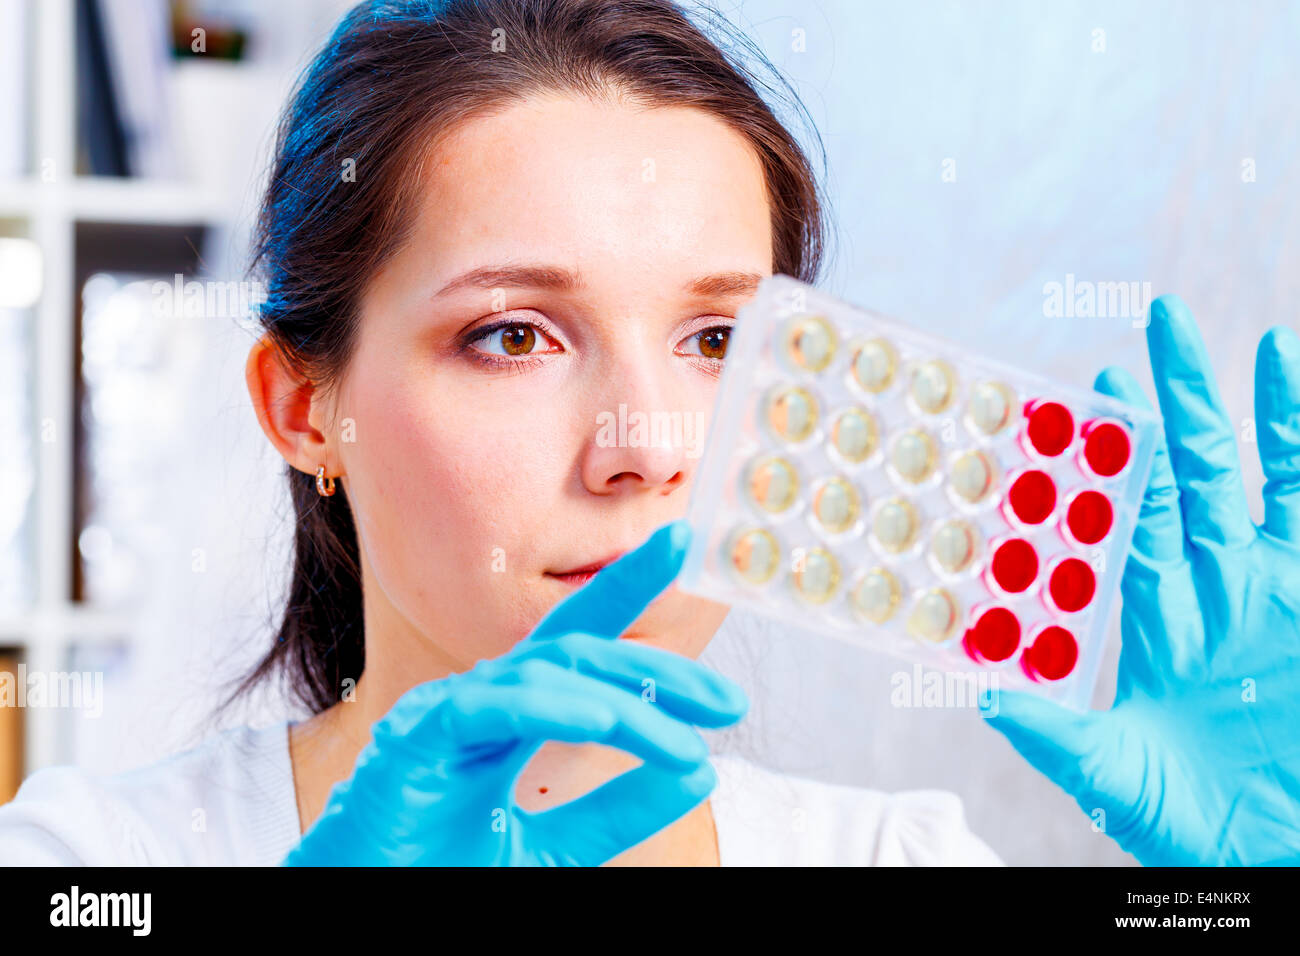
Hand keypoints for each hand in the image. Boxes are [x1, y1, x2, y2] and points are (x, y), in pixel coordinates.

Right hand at [282, 520, 747, 865]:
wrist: (358, 907)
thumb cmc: (437, 872)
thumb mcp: (553, 847)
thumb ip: (616, 812)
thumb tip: (699, 771)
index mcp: (510, 713)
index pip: (578, 638)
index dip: (628, 583)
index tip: (685, 545)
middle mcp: (480, 700)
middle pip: (575, 650)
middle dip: (655, 667)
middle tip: (729, 703)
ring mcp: (444, 715)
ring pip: (543, 677)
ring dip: (623, 707)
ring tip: (684, 744)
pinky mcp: (411, 743)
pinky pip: (485, 709)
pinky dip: (547, 708)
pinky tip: (600, 719)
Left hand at [984, 295, 1299, 865]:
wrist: (1277, 848)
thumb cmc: (1195, 822)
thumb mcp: (1114, 775)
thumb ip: (1055, 734)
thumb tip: (987, 698)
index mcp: (1152, 614)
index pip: (1123, 517)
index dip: (1105, 458)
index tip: (1082, 395)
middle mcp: (1211, 586)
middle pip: (1190, 473)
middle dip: (1172, 402)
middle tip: (1154, 323)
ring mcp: (1272, 585)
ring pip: (1262, 475)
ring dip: (1247, 409)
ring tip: (1234, 336)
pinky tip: (1294, 377)